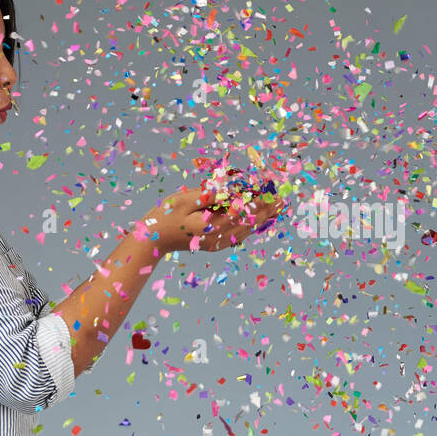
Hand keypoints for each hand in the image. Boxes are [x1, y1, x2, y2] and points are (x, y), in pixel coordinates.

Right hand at [137, 184, 284, 252]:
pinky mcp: (216, 244)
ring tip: (278, 207)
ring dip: (263, 218)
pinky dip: (252, 226)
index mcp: (211, 227)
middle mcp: (218, 238)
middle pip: (249, 223)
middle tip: (283, 198)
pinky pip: (239, 235)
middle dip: (266, 210)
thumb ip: (208, 196)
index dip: (258, 202)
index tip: (271, 192)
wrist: (153, 240)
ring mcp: (218, 244)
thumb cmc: (165, 215)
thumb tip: (230, 191)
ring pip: (247, 231)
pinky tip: (261, 219)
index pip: (242, 213)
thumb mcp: (184, 200)